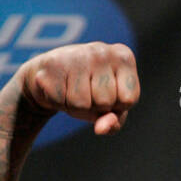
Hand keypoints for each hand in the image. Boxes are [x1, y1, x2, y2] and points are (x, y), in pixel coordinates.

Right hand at [19, 42, 138, 134]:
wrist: (51, 74)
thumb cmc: (89, 91)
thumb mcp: (110, 108)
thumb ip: (115, 121)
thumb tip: (101, 129)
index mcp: (123, 57)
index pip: (129, 99)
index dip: (117, 106)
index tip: (109, 93)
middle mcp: (101, 50)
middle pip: (105, 102)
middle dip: (96, 106)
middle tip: (87, 92)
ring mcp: (76, 55)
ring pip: (82, 104)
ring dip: (76, 107)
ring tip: (72, 90)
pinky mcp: (52, 64)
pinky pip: (60, 101)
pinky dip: (59, 102)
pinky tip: (60, 87)